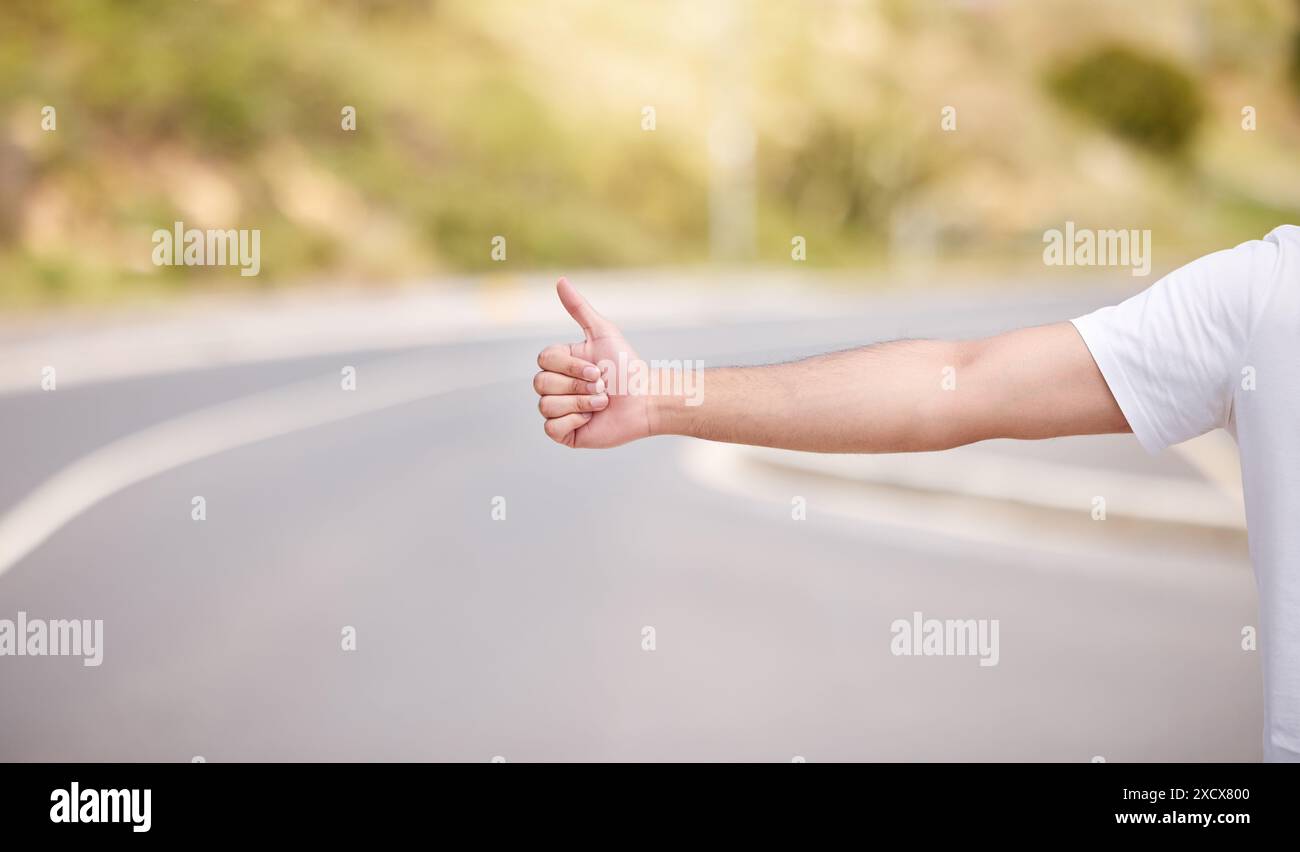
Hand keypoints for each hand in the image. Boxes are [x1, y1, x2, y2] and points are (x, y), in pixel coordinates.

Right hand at [534, 278, 650, 447]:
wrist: (645, 401)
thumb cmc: (626, 367)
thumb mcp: (602, 332)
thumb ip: (580, 308)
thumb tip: (560, 280)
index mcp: (560, 363)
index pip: (543, 361)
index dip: (571, 367)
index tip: (597, 369)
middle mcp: (555, 386)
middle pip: (540, 383)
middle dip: (578, 386)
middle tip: (603, 387)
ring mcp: (558, 410)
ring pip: (546, 405)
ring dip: (580, 404)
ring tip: (602, 403)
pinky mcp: (564, 433)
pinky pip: (551, 427)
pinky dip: (574, 421)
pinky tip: (591, 419)